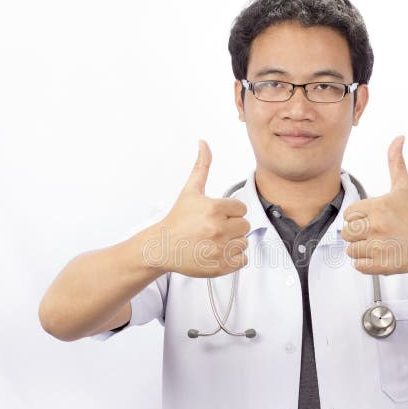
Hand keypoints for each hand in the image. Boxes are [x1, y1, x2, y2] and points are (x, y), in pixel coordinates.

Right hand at [145, 140, 249, 277]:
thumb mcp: (190, 190)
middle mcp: (218, 228)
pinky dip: (234, 258)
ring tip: (215, 241)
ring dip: (233, 242)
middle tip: (214, 229)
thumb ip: (201, 166)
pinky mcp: (220, 266)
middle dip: (233, 227)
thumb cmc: (178, 219)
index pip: (241, 209)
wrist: (163, 247)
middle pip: (245, 226)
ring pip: (244, 242)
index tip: (216, 216)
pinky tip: (218, 252)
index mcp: (214, 208)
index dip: (230, 212)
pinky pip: (243, 260)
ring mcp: (220, 248)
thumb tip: (203, 143)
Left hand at [341, 136, 407, 274]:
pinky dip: (366, 263)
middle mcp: (377, 226)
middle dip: (357, 234)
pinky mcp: (382, 265)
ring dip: (361, 249)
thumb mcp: (404, 187)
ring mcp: (380, 247)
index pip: (348, 214)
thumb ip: (396, 162)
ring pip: (351, 250)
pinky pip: (358, 266)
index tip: (372, 218)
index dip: (357, 217)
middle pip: (346, 233)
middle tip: (375, 232)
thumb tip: (399, 137)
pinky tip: (380, 255)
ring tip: (378, 244)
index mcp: (378, 207)